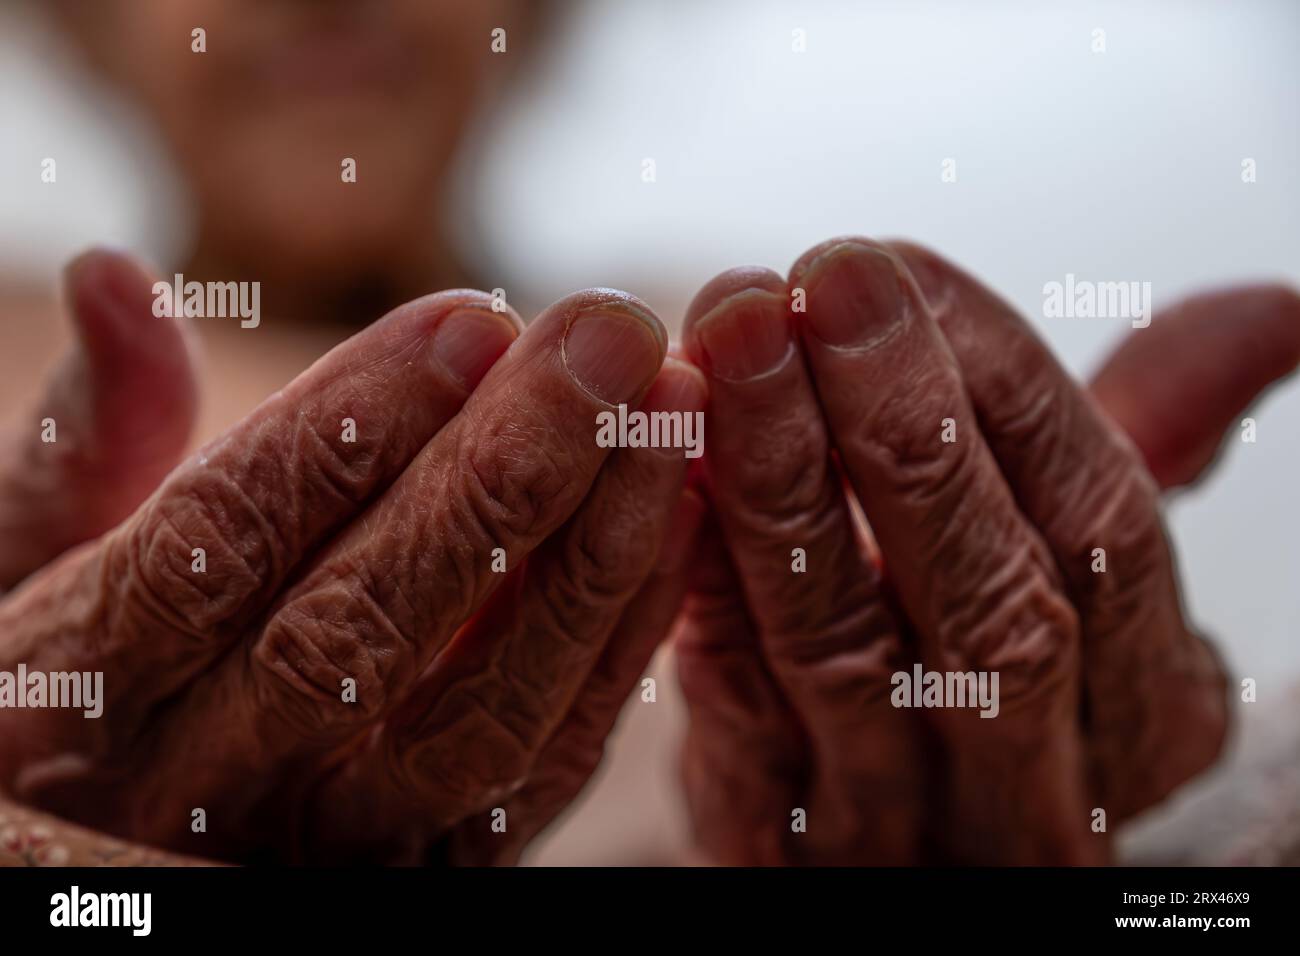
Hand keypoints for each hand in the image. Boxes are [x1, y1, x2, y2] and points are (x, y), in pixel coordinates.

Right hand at [0, 254, 703, 864]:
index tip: (473, 318)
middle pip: (366, 625)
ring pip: (478, 712)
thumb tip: (114, 271)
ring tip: (671, 413)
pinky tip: (682, 522)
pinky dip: (621, 648)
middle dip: (504, 472)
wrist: (96, 849)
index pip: (225, 541)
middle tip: (612, 336)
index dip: (353, 427)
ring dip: (590, 556)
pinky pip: (542, 769)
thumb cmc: (57, 679)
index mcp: (88, 685)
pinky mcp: (436, 868)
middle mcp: (211, 781)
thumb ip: (86, 433)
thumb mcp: (24, 555)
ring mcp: (335, 841)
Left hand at [675, 237, 1299, 863]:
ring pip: (845, 651)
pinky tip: (666, 467)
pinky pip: (732, 709)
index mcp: (1148, 704)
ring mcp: (900, 825)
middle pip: (989, 599)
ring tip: (729, 342)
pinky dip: (699, 577)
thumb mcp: (1088, 577)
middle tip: (815, 284)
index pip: (1099, 522)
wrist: (905, 848)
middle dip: (898, 423)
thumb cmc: (1004, 665)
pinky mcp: (774, 840)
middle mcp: (1037, 782)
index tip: (895, 264)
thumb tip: (1271, 308)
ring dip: (781, 481)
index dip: (999, 378)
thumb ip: (1148, 441)